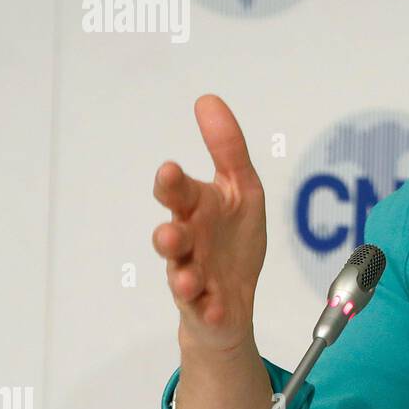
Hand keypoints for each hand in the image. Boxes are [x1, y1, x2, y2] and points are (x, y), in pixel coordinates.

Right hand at [151, 95, 267, 359]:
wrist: (231, 301)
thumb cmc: (231, 241)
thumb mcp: (241, 189)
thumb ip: (227, 148)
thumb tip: (208, 100)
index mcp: (197, 210)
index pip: (179, 193)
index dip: (173, 184)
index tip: (170, 170)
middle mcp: (188, 242)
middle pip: (172, 235)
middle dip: (168, 232)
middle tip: (171, 229)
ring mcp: (193, 277)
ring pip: (180, 274)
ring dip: (182, 274)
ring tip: (187, 275)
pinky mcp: (205, 308)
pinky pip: (202, 309)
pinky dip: (206, 307)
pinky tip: (212, 305)